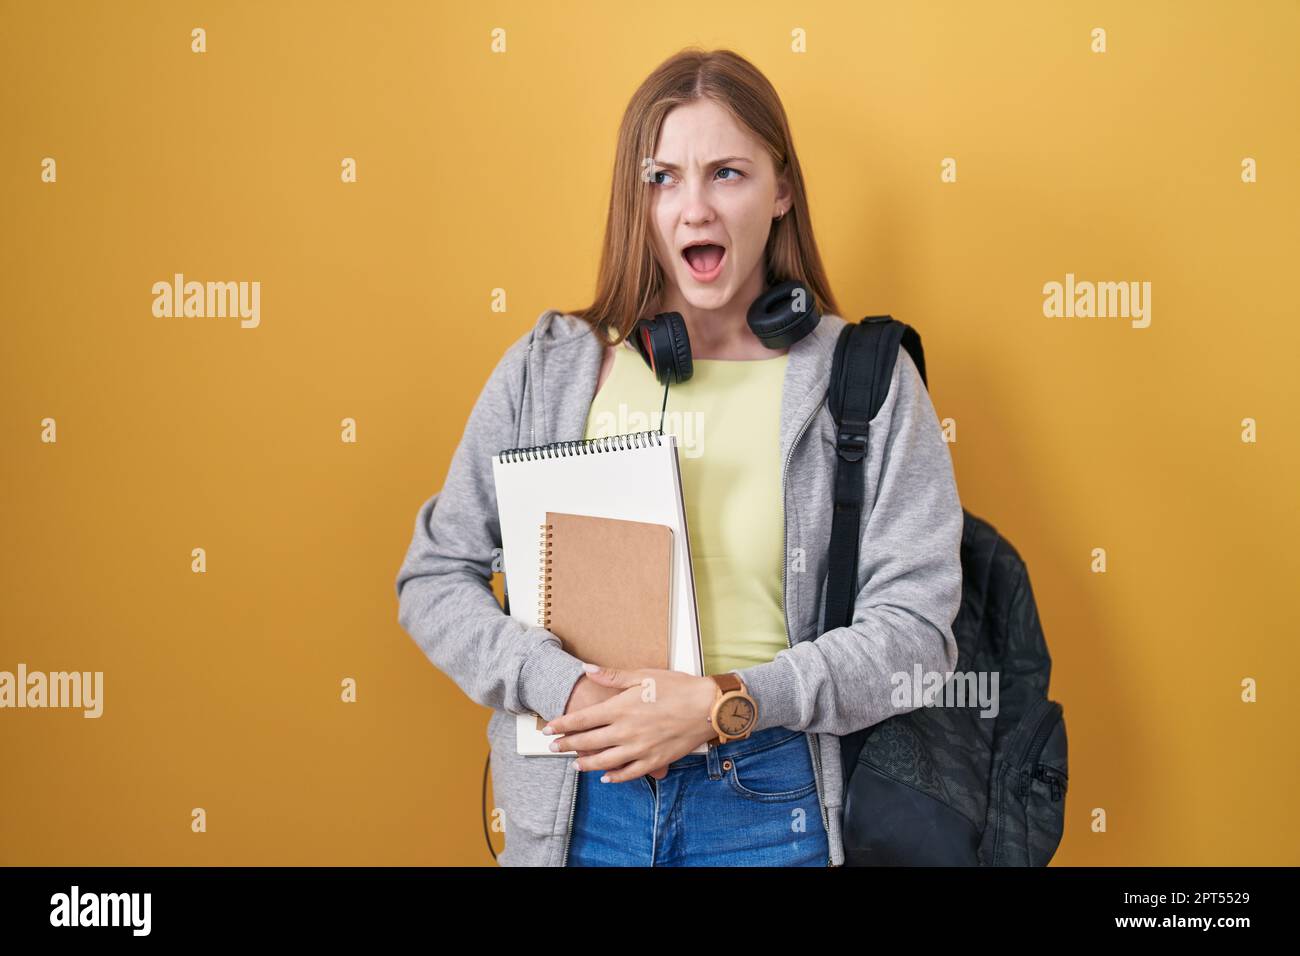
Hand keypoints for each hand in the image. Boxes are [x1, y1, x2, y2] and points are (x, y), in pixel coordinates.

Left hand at [542, 665, 718, 782]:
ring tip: (574, 764)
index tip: (549, 728)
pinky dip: (615, 777)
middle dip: (568, 745)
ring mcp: (640, 749)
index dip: (563, 725)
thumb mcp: (643, 676)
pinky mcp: (654, 760)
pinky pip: (629, 773)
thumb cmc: (677, 687)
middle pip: (588, 742)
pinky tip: (605, 777)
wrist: (707, 707)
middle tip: (553, 747)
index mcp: (621, 708)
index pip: (583, 720)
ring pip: (605, 761)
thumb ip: (612, 676)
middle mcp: (626, 731)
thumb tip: (586, 669)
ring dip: (586, 763)